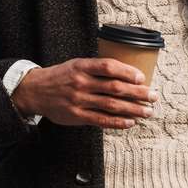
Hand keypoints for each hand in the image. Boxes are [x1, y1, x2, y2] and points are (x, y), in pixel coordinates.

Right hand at [9, 58, 157, 129]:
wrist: (34, 91)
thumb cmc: (60, 77)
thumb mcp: (75, 65)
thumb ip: (96, 69)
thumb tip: (125, 74)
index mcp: (81, 66)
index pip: (108, 66)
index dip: (127, 72)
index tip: (142, 78)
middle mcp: (80, 82)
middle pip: (115, 87)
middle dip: (138, 93)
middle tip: (153, 96)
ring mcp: (78, 100)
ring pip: (111, 105)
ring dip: (133, 109)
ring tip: (148, 111)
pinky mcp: (76, 116)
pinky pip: (101, 120)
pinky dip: (118, 122)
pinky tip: (130, 122)